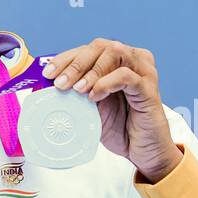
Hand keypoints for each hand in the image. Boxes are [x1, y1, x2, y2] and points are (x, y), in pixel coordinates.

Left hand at [42, 39, 182, 182]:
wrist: (142, 150)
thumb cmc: (119, 127)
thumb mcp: (90, 108)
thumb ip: (76, 94)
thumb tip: (48, 87)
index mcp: (117, 61)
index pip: (89, 49)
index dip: (67, 58)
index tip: (48, 73)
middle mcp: (132, 60)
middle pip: (101, 47)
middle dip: (75, 64)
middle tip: (60, 84)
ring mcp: (143, 72)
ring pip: (115, 53)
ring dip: (91, 71)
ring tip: (77, 90)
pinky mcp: (149, 88)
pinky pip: (127, 76)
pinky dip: (107, 82)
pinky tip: (95, 96)